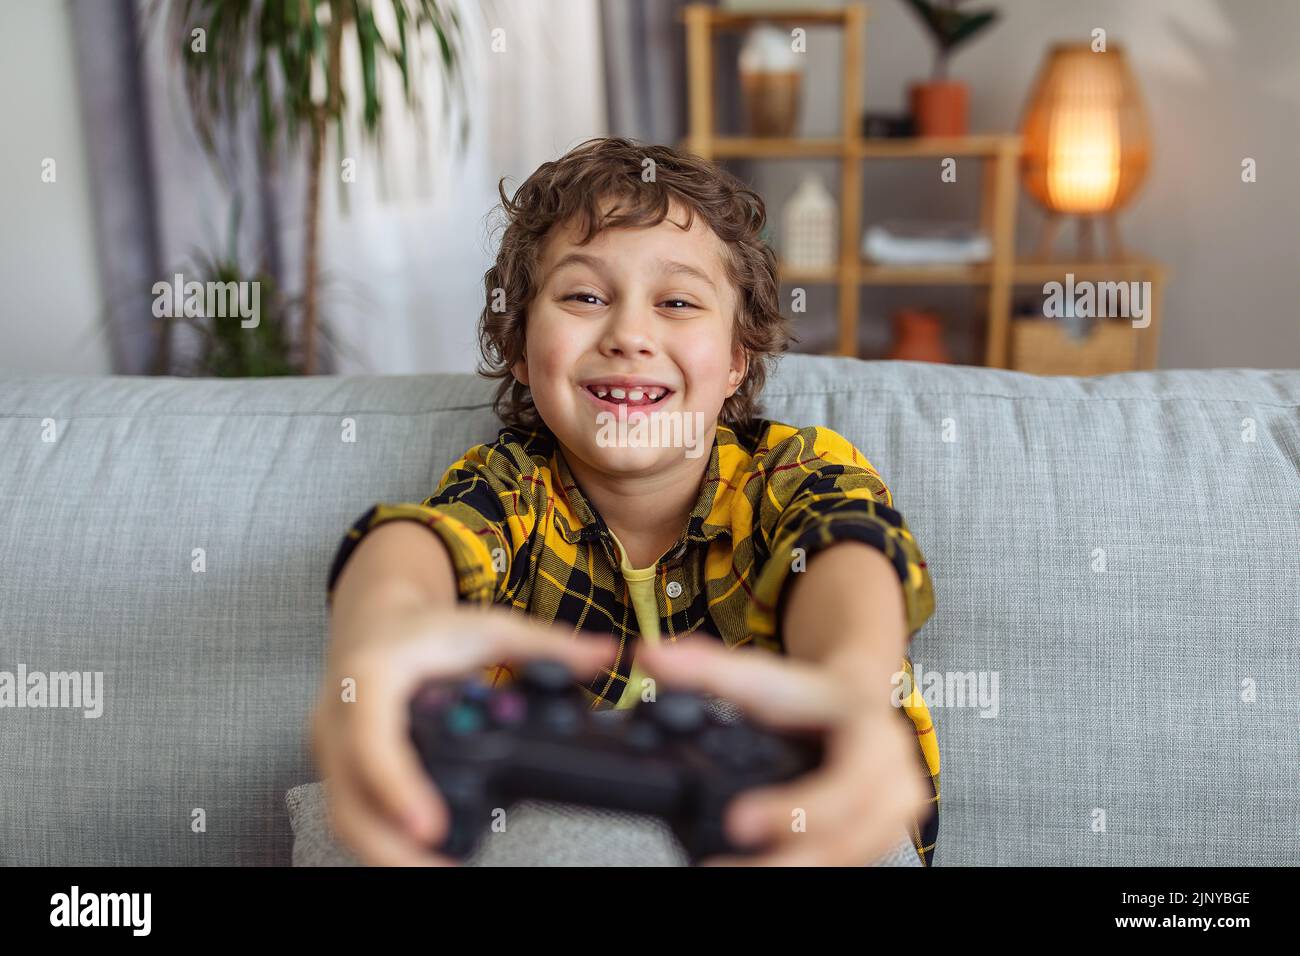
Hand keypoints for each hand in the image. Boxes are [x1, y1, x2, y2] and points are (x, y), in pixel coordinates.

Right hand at [311, 602, 614, 865]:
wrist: (376, 622)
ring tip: (441, 869)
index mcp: (372, 678)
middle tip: (444, 866)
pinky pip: (353, 815)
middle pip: (351, 800)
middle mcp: (341, 718)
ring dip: (388, 855)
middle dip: (391, 848)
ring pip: (347, 818)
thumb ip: (547, 645)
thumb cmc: (427, 629)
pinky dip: (384, 842)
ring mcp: (333, 748)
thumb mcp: (488, 627)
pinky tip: (422, 856)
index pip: (372, 739)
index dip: (396, 786)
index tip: (429, 825)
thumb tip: (605, 656)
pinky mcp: (339, 770)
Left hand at [636, 637, 928, 865]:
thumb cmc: (808, 694)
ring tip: (732, 875)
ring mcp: (895, 803)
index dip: (795, 809)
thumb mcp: (764, 675)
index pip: (841, 777)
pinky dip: (808, 867)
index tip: (738, 823)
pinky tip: (765, 869)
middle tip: (724, 863)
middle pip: (853, 830)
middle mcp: (892, 768)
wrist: (855, 702)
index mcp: (866, 725)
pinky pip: (852, 860)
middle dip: (793, 855)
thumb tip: (649, 656)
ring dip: (797, 869)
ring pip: (855, 854)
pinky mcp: (883, 830)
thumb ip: (705, 669)